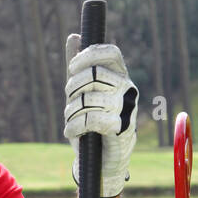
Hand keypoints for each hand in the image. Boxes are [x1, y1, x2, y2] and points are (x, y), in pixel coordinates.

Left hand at [63, 34, 138, 197]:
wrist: (102, 160)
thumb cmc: (92, 123)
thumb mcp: (83, 93)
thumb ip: (79, 67)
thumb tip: (74, 37)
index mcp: (120, 77)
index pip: (110, 52)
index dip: (88, 55)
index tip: (71, 68)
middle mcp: (127, 89)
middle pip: (93, 74)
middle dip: (72, 88)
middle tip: (69, 102)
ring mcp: (126, 108)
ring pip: (89, 98)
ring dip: (71, 112)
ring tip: (70, 121)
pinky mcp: (121, 128)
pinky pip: (91, 119)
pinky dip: (74, 126)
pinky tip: (71, 132)